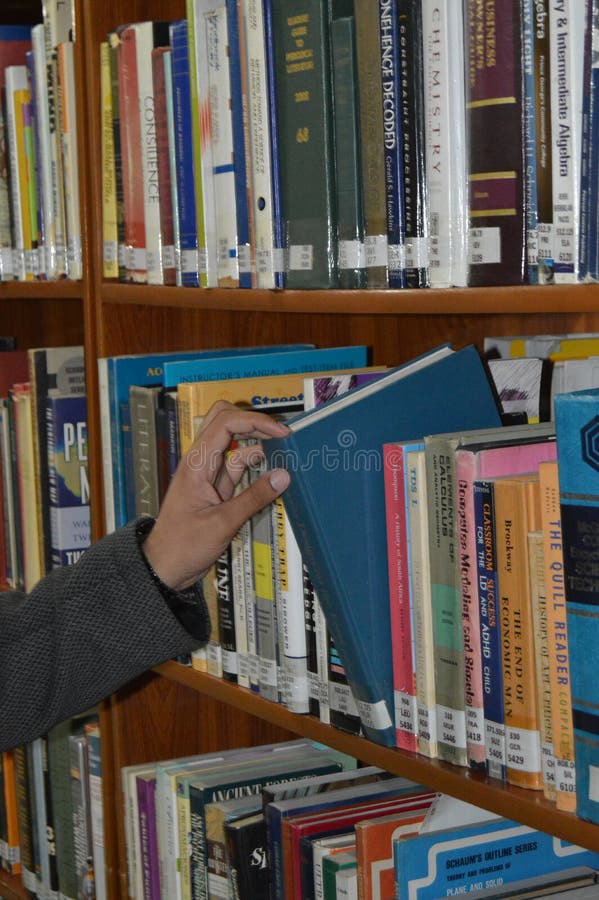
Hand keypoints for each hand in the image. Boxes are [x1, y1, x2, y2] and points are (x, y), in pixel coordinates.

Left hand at [141, 400, 290, 589]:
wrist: (164, 567)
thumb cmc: (181, 547)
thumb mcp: (222, 523)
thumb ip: (254, 498)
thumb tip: (281, 476)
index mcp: (196, 464)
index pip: (226, 423)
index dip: (256, 421)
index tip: (280, 431)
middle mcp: (201, 462)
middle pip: (225, 421)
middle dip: (254, 421)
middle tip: (280, 433)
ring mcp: (208, 473)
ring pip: (233, 442)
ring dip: (256, 442)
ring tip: (282, 450)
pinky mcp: (216, 487)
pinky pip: (237, 465)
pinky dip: (255, 464)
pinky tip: (270, 472)